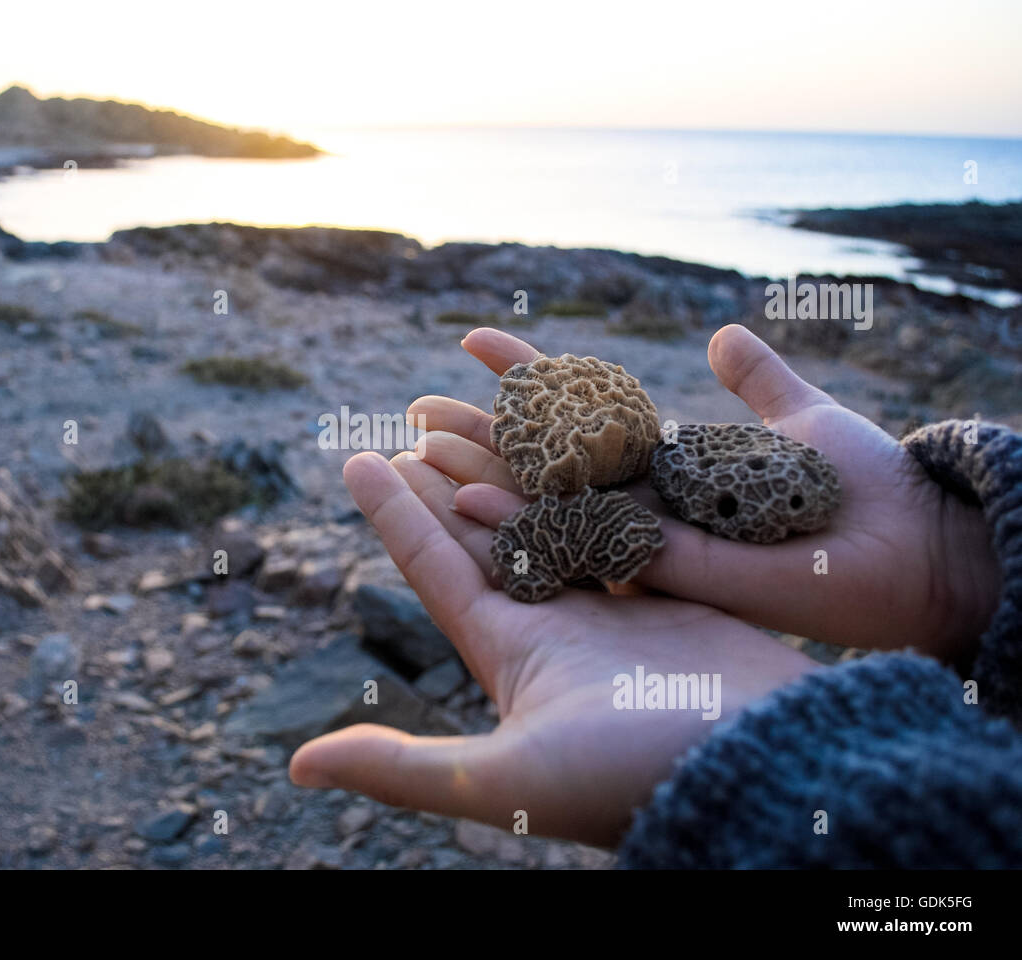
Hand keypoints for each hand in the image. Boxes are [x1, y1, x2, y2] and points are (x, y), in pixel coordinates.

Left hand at [289, 449, 813, 845]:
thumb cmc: (633, 779)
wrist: (764, 773)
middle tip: (411, 417)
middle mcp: (558, 625)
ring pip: (555, 512)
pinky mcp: (679, 584)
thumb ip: (404, 768)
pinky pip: (623, 510)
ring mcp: (619, 602)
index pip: (436, 567)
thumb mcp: (505, 780)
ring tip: (485, 409)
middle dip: (445, 474)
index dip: (396, 514)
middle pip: (486, 530)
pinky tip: (578, 425)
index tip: (357, 458)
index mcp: (512, 653)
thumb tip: (297, 766)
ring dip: (514, 459)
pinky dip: (597, 470)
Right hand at [411, 325, 999, 663]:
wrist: (913, 547)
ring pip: (544, 502)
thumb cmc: (865, 487)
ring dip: (477, 473)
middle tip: (414, 409)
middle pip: (544, 462)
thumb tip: (724, 336)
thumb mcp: (802, 422)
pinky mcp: (663, 569)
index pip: (582, 411)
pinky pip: (575, 543)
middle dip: (480, 433)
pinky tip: (464, 501)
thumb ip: (759, 384)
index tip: (472, 337)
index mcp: (672, 462)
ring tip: (414, 448)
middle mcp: (649, 501)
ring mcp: (650, 536)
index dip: (526, 374)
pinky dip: (519, 524)